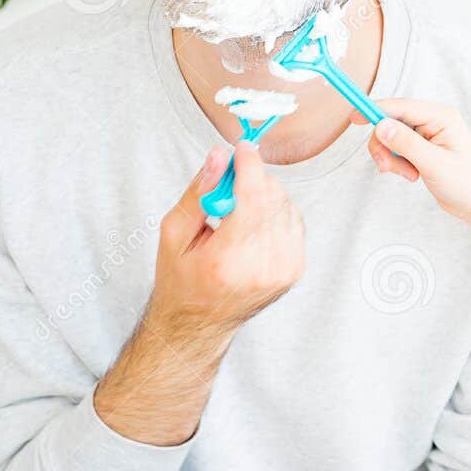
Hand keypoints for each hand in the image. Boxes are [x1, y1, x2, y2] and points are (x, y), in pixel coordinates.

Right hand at [149, 139, 306, 343]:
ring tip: (235, 218)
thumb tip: (220, 156)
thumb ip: (199, 191)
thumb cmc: (181, 279)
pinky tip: (252, 227)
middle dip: (250, 181)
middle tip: (225, 192)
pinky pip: (294, 220)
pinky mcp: (296, 269)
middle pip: (272, 197)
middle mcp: (262, 267)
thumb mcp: (174, 232)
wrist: (199, 322)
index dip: (249, 165)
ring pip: (286, 205)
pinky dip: (275, 214)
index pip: (252, 197)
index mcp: (227, 260)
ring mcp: (284, 270)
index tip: (242, 148)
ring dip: (263, 198)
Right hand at [353, 98, 470, 222]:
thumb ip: (406, 144)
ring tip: (407, 175)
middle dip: (384, 145)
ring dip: (391, 158)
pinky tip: (410, 175)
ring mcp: (426, 135)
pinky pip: (397, 149)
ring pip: (390, 138)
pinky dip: (396, 163)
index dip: (375, 110)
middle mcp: (433, 121)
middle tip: (387, 167)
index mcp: (441, 117)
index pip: (401, 107)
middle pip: (391, 122)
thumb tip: (381, 126)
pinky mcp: (421, 149)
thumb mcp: (434, 164)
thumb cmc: (468, 183)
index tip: (353, 118)